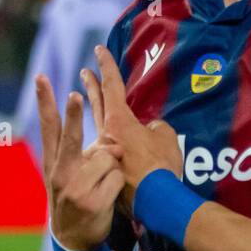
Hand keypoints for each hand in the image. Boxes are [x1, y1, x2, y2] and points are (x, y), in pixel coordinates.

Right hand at [36, 74, 124, 250]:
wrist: (74, 240)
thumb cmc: (77, 197)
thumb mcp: (71, 176)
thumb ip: (86, 154)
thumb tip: (112, 141)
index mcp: (54, 162)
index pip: (49, 127)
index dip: (46, 102)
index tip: (42, 79)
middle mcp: (60, 173)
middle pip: (70, 138)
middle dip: (73, 116)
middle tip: (75, 94)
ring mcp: (74, 188)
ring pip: (106, 158)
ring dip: (113, 168)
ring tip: (103, 185)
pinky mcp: (91, 202)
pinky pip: (116, 178)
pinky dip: (119, 185)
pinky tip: (109, 199)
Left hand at [90, 45, 181, 192]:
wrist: (152, 200)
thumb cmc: (160, 164)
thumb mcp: (166, 137)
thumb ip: (157, 127)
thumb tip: (151, 129)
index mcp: (119, 121)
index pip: (113, 87)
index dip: (108, 67)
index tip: (99, 51)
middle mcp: (107, 134)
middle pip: (97, 104)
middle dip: (93, 86)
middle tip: (85, 71)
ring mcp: (105, 153)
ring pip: (99, 126)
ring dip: (94, 112)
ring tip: (91, 105)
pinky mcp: (108, 170)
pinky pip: (106, 148)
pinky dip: (107, 139)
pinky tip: (113, 142)